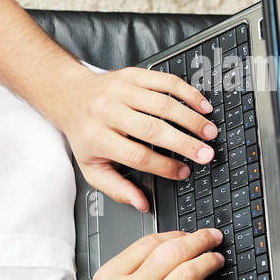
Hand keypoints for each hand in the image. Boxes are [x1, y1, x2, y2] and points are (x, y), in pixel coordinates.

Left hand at [56, 67, 218, 212]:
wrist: (70, 97)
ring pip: (162, 104)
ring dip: (191, 119)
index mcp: (96, 137)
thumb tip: (141, 204)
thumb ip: (116, 188)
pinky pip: (165, 81)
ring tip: (209, 132)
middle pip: (152, 130)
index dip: (164, 166)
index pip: (137, 156)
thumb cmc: (85, 135)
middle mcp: (107, 111)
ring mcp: (120, 90)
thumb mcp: (92, 167)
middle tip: (206, 154)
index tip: (183, 172)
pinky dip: (188, 93)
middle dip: (184, 144)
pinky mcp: (132, 74)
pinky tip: (202, 106)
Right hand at [65, 228, 226, 279]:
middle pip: (172, 253)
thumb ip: (127, 270)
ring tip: (216, 260)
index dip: (176, 234)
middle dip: (199, 241)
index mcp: (110, 278)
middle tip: (212, 239)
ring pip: (187, 276)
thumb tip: (165, 249)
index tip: (190, 235)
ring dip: (208, 263)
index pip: (149, 243)